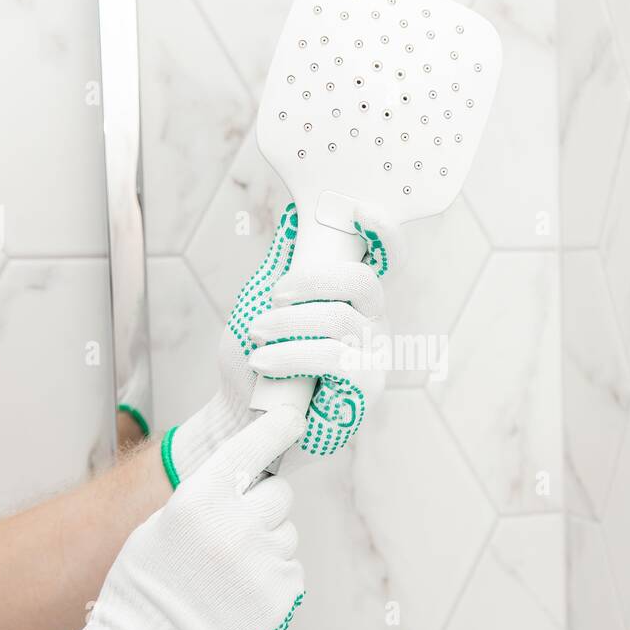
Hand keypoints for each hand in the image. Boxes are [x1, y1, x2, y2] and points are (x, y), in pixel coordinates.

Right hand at [44, 407, 306, 629]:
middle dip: (262, 508)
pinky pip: (290, 570)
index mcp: (198, 502)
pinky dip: (272, 580)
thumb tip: (240, 480)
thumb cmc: (145, 592)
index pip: (249, 449)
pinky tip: (241, 597)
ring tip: (230, 575)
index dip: (275, 430)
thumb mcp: (158, 528)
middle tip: (235, 533)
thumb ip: (203, 500)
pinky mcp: (282, 595)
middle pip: (278, 494)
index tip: (293, 419)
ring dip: (267, 547)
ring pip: (286, 534)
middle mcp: (235, 527)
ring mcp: (262, 563)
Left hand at [160, 202, 398, 484]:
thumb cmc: (258, 362)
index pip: (385, 260)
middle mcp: (372, 324)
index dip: (384, 233)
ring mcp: (373, 356)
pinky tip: (264, 361)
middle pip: (363, 283)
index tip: (361, 211)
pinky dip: (293, 354)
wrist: (244, 418)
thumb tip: (293, 218)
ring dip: (290, 324)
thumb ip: (282, 267)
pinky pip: (334, 358)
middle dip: (315, 281)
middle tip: (275, 296)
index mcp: (353, 299)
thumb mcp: (263, 306)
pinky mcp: (364, 388)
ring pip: (341, 321)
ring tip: (255, 335)